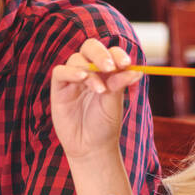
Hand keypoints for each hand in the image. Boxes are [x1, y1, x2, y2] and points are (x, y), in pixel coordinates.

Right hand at [50, 38, 142, 161]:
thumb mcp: (114, 103)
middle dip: (101, 54)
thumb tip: (135, 71)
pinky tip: (82, 78)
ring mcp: (73, 79)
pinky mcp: (59, 88)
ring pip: (76, 59)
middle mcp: (89, 71)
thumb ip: (119, 84)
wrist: (90, 147)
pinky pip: (60, 71)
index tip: (126, 64)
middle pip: (91, 47)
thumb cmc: (104, 125)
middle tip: (110, 67)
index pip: (110, 53)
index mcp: (106, 72)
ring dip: (90, 70)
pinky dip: (71, 72)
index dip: (117, 54)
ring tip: (99, 90)